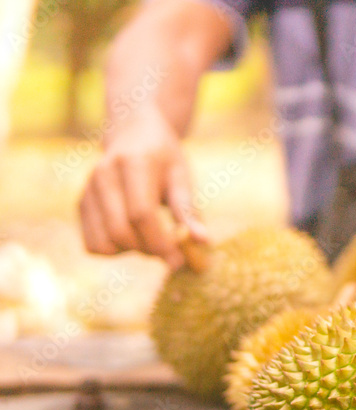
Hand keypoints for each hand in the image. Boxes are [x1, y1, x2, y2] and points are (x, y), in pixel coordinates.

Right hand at [78, 108, 205, 269]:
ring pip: (103, 243)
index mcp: (132, 164)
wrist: (132, 133)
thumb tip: (203, 241)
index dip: (161, 242)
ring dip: (131, 252)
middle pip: (120, 232)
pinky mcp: (81, 204)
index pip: (141, 214)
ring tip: (151, 240)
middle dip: (148, 250)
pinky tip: (133, 238)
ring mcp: (87, 190)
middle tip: (170, 253)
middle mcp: (103, 176)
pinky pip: (92, 244)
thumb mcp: (181, 176)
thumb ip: (188, 209)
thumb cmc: (164, 158)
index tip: (180, 259)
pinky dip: (114, 251)